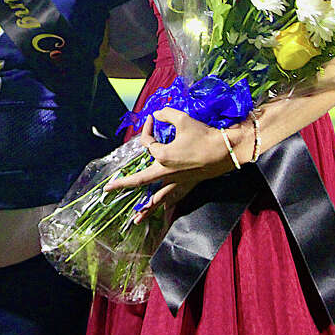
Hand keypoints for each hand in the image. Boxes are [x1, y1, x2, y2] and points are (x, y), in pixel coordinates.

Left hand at [104, 108, 243, 221]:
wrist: (226, 151)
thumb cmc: (204, 135)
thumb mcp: (183, 119)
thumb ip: (166, 114)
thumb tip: (158, 114)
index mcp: (164, 156)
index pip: (148, 143)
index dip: (148, 130)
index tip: (153, 120)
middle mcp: (167, 172)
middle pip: (141, 181)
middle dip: (123, 185)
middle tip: (107, 190)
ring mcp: (178, 181)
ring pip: (158, 198)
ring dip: (146, 208)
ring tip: (135, 220)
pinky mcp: (188, 185)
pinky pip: (174, 198)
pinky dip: (167, 206)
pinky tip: (164, 212)